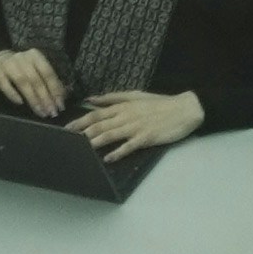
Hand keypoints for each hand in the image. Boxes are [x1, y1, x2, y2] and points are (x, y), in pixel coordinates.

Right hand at [0, 47, 66, 116]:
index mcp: (35, 56)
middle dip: (45, 97)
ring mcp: (9, 65)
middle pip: (36, 79)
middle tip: (51, 112)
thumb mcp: (34, 70)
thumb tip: (61, 98)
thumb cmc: (20, 70)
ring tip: (40, 112)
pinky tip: (21, 103)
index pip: (48, 73)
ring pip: (23, 82)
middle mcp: (22, 58)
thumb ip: (47, 81)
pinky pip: (6, 85)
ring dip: (33, 99)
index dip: (55, 90)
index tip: (60, 105)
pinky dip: (13, 94)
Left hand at [75, 88, 201, 155]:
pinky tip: (108, 158)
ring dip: (96, 141)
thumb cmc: (159, 103)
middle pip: (100, 124)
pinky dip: (118, 152)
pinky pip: (129, 146)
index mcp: (123, 106)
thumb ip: (113, 98)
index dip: (81, 120)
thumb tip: (91, 99)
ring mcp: (136, 127)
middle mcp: (127, 116)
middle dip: (83, 132)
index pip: (97, 113)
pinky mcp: (146, 137)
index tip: (68, 127)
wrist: (184, 109)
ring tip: (83, 147)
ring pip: (112, 134)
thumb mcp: (135, 95)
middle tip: (68, 139)